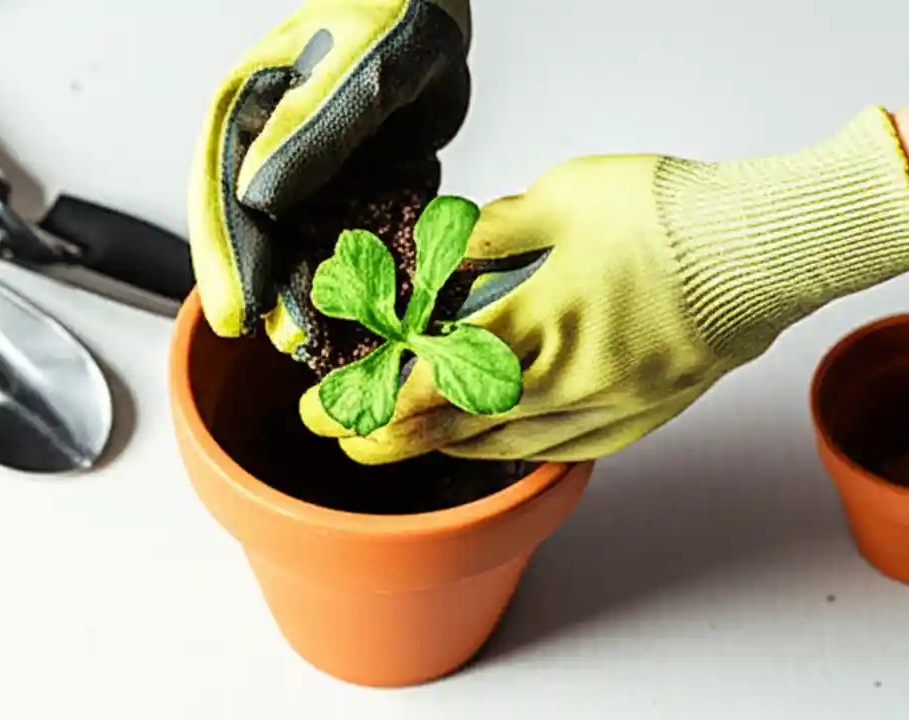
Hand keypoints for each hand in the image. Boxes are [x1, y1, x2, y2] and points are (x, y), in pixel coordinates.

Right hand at [188, 0, 470, 343]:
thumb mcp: (356, 62)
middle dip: (269, 291)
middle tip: (287, 339)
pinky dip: (363, 276)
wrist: (437, 4)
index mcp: (246, 118)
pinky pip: (350, 244)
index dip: (226, 260)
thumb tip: (258, 195)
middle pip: (255, 237)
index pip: (220, 197)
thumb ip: (311, 124)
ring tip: (328, 340)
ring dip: (315, 295)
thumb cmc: (390, 9)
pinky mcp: (353, 193)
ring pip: (301, 250)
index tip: (235, 312)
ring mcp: (311, 178)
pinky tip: (376, 308)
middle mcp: (269, 155)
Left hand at [302, 107, 908, 462]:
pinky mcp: (633, 420)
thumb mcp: (561, 199)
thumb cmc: (669, 218)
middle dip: (389, 438)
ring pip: (502, 447)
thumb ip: (488, 232)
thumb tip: (437, 248)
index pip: (429, 380)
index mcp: (537, 322)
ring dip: (442, 447)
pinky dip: (506, 449)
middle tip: (347, 439)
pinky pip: (555, 451)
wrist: (760, 251)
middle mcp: (564, 381)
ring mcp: (602, 409)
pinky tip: (483, 443)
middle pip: (455, 427)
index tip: (324, 411)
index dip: (368, 402)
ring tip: (401, 441)